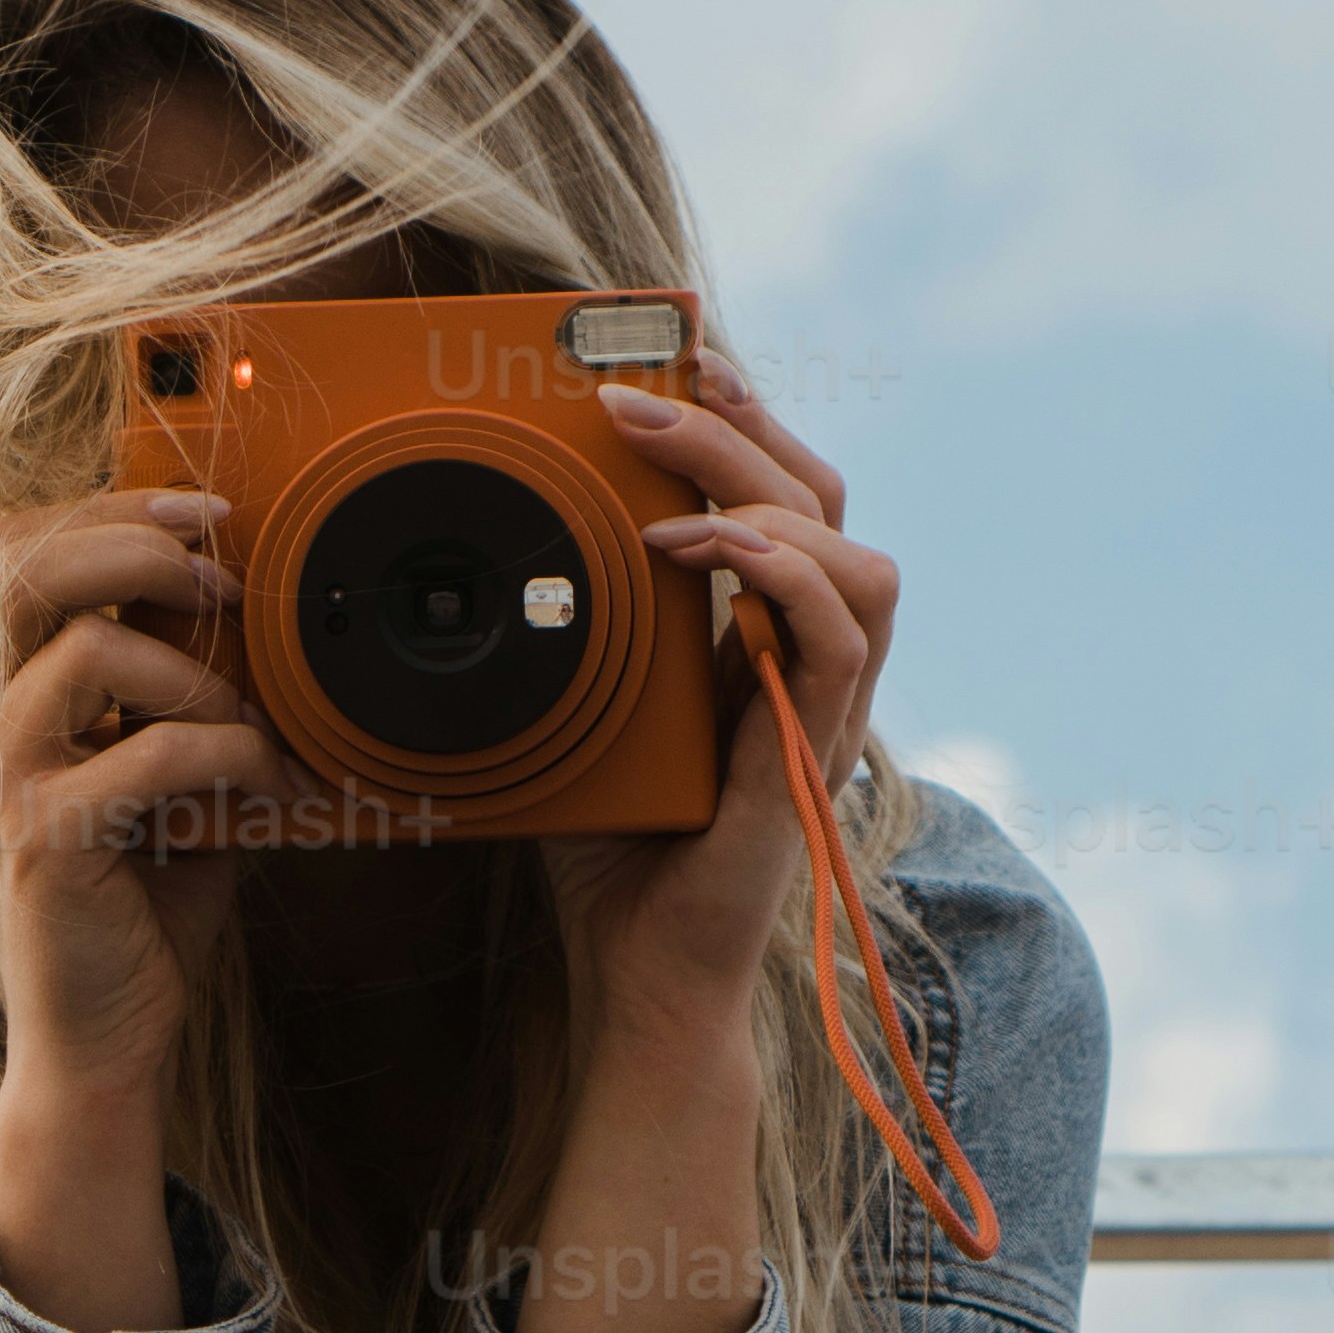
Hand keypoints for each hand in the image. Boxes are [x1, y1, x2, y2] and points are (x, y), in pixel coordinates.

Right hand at [0, 488, 297, 1331]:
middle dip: (135, 541)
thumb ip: (182, 693)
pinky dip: (225, 753)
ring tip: (241, 716)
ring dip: (192, 669)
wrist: (99, 1044)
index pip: (11, 553)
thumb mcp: (164, 779)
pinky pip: (149, 752)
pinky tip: (260, 783)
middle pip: (17, 567)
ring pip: (85, 650)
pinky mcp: (42, 841)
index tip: (203, 512)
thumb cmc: (135, 910)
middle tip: (223, 572)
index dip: (106, 508)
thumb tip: (250, 606)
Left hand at [505, 352, 897, 1332]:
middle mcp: (806, 665)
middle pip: (825, 498)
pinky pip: (840, 633)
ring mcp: (824, 709)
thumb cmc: (604, 855)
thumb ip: (561, 627)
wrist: (636, 978)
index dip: (739, 418)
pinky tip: (695, 556)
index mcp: (757, 640)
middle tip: (653, 375)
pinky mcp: (816, 752)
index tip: (670, 354)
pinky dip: (775, 574)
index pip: (781, 497)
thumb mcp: (566, 709)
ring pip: (857, 555)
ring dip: (762, 490)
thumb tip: (476, 540)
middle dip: (745, 420)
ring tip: (666, 474)